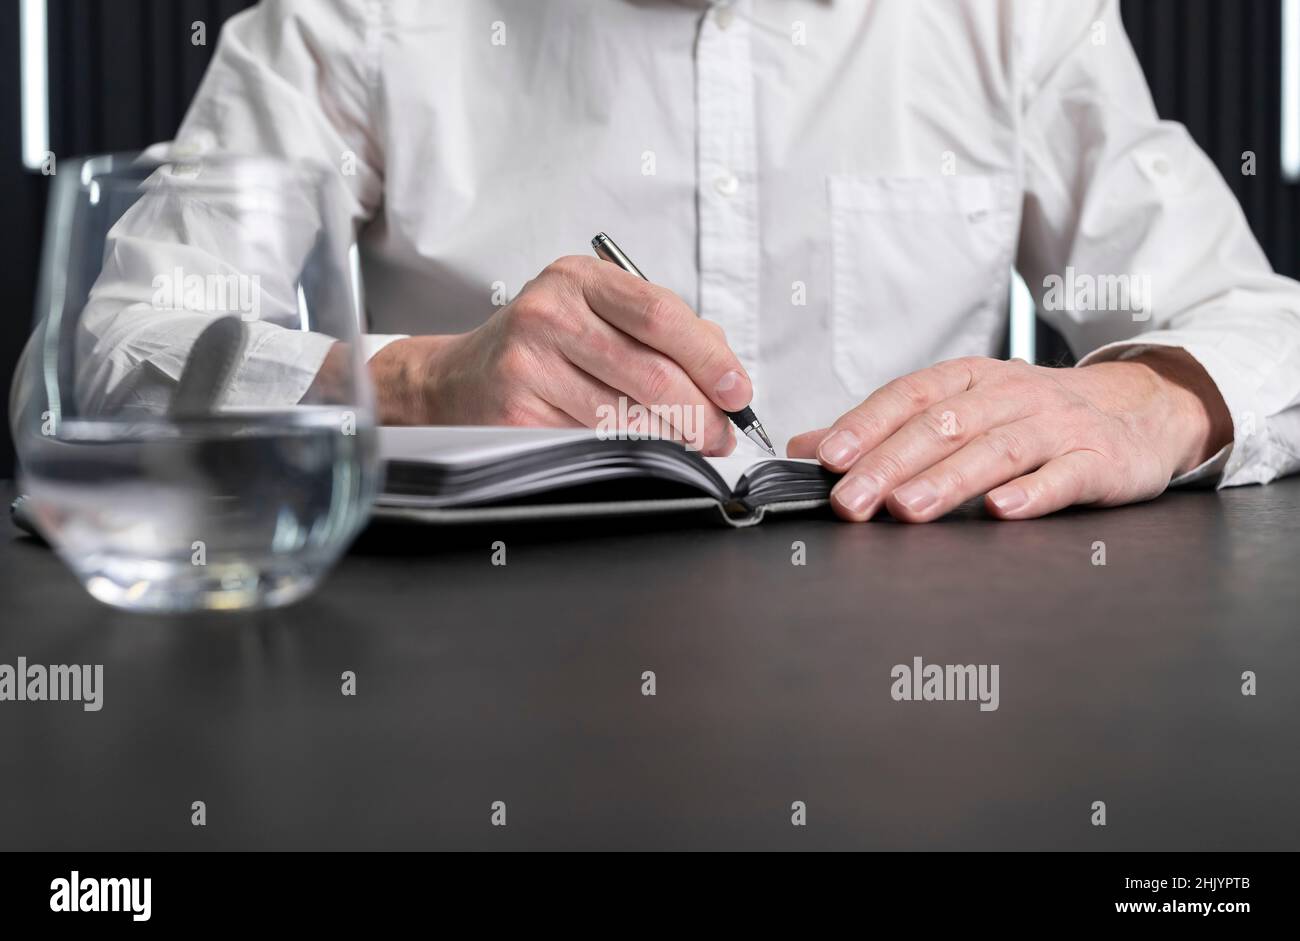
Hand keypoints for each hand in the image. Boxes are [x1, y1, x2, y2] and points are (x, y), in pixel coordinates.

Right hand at [367, 256, 750, 453]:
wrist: (455, 380)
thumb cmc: (539, 348)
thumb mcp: (593, 315)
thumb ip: (662, 331)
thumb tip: (725, 374)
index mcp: (578, 279)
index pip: (661, 315)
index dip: (709, 358)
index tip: (737, 390)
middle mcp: (550, 313)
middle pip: (652, 372)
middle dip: (700, 413)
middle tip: (720, 434)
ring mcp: (529, 363)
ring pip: (628, 416)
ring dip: (672, 440)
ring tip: (689, 445)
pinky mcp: (517, 411)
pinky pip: (594, 442)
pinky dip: (630, 453)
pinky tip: (641, 452)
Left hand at [788, 351, 1232, 521]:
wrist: (1140, 408)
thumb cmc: (1032, 414)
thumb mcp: (961, 407)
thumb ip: (886, 429)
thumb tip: (806, 447)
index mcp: (970, 380)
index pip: (908, 396)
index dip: (865, 425)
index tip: (827, 456)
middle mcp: (1009, 396)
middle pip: (942, 426)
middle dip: (889, 464)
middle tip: (849, 501)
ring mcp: (1056, 426)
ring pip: (995, 450)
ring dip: (946, 480)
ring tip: (906, 509)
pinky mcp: (1098, 460)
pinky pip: (1063, 476)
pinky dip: (1032, 492)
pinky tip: (1002, 510)